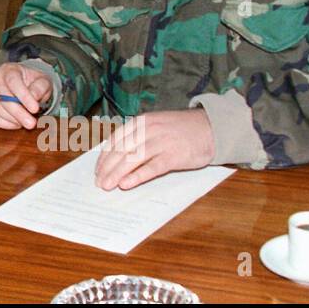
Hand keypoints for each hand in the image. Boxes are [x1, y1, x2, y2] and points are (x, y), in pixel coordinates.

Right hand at [0, 63, 53, 129]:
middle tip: (31, 123)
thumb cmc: (32, 82)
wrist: (22, 83)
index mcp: (9, 69)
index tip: (35, 109)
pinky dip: (2, 123)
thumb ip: (39, 88)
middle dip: (17, 112)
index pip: (13, 81)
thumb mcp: (42, 81)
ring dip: (11, 119)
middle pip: (1, 95)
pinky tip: (15, 125)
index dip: (23, 96)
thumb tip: (33, 97)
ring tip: (25, 123)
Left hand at [94, 110, 214, 190]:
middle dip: (107, 167)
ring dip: (117, 174)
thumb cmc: (180, 129)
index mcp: (141, 121)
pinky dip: (137, 176)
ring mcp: (161, 142)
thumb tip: (117, 155)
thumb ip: (138, 136)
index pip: (115, 139)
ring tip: (107, 186)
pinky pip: (152, 167)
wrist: (211, 127)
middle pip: (121, 150)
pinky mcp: (174, 155)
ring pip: (132, 159)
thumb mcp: (155, 124)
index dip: (104, 156)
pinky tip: (126, 184)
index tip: (97, 169)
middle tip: (99, 182)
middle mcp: (149, 130)